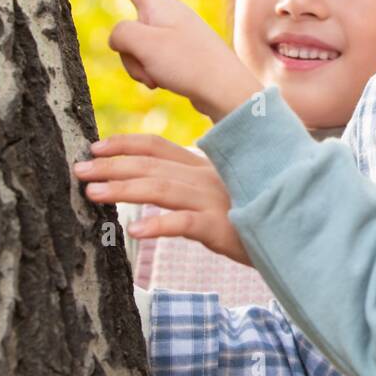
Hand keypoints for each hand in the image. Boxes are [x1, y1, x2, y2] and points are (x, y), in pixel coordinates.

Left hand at [75, 133, 251, 266]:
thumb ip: (195, 186)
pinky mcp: (222, 227)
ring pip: (160, 189)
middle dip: (111, 166)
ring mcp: (214, 200)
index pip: (158, 146)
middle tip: (78, 171)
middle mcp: (206, 178)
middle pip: (151, 164)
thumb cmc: (257, 215)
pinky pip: (184, 223)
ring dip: (123, 189)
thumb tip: (160, 183)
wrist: (296, 232)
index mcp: (204, 168)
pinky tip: (134, 229)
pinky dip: (158, 224)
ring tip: (93, 195)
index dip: (125, 144)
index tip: (95, 146)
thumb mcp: (224, 195)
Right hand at [104, 0, 261, 121]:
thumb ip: (121, 34)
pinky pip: (152, 61)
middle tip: (150, 66)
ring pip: (137, 49)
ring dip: (140, 67)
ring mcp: (174, 34)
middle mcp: (168, 15)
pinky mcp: (180, 54)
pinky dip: (153, 74)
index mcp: (159, 4)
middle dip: (128, 53)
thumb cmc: (187, 62)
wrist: (225, 89)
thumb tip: (120, 40)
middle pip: (128, 29)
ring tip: (160, 77)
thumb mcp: (144, 44)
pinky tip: (167, 83)